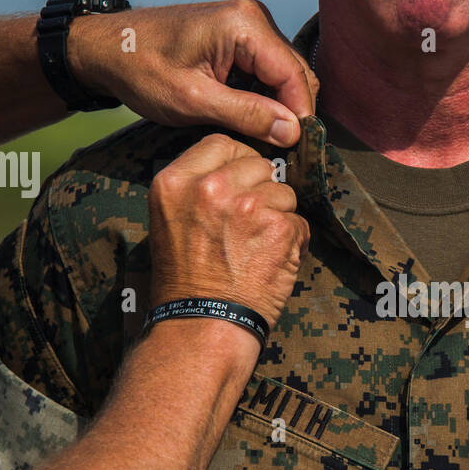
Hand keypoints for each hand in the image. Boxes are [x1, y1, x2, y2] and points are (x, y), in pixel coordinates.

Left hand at [69, 0, 317, 146]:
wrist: (108, 47)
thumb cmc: (141, 69)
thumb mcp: (193, 101)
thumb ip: (247, 115)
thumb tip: (294, 132)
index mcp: (245, 25)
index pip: (295, 75)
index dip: (301, 116)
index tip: (296, 151)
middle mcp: (254, 18)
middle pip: (295, 73)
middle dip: (292, 113)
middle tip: (279, 151)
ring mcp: (248, 24)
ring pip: (284, 74)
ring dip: (278, 107)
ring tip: (262, 139)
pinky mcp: (240, 36)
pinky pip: (267, 71)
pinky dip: (264, 97)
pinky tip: (249, 119)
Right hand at [147, 134, 309, 327]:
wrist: (203, 326)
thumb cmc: (185, 282)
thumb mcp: (168, 222)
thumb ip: (196, 187)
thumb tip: (237, 168)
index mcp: (175, 181)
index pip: (222, 143)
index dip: (238, 162)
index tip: (241, 184)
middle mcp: (211, 187)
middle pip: (258, 164)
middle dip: (261, 190)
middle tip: (248, 227)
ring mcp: (248, 206)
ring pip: (284, 192)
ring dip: (279, 217)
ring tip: (257, 249)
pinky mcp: (280, 228)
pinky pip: (300, 222)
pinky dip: (294, 243)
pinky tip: (272, 263)